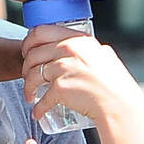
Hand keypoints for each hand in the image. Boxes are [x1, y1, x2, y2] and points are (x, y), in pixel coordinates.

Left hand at [21, 24, 143, 126]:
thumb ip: (95, 50)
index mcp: (76, 39)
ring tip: (30, 96)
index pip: (40, 31)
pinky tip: (37, 112)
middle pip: (33, 54)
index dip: (29, 42)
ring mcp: (63, 68)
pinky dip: (37, 107)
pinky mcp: (60, 88)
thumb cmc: (115, 83)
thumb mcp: (105, 56)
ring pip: (33, 75)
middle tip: (27, 76)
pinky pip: (41, 97)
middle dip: (25, 67)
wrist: (118, 103)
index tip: (27, 52)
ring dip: (27, 87)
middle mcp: (67, 50)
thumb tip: (96, 49)